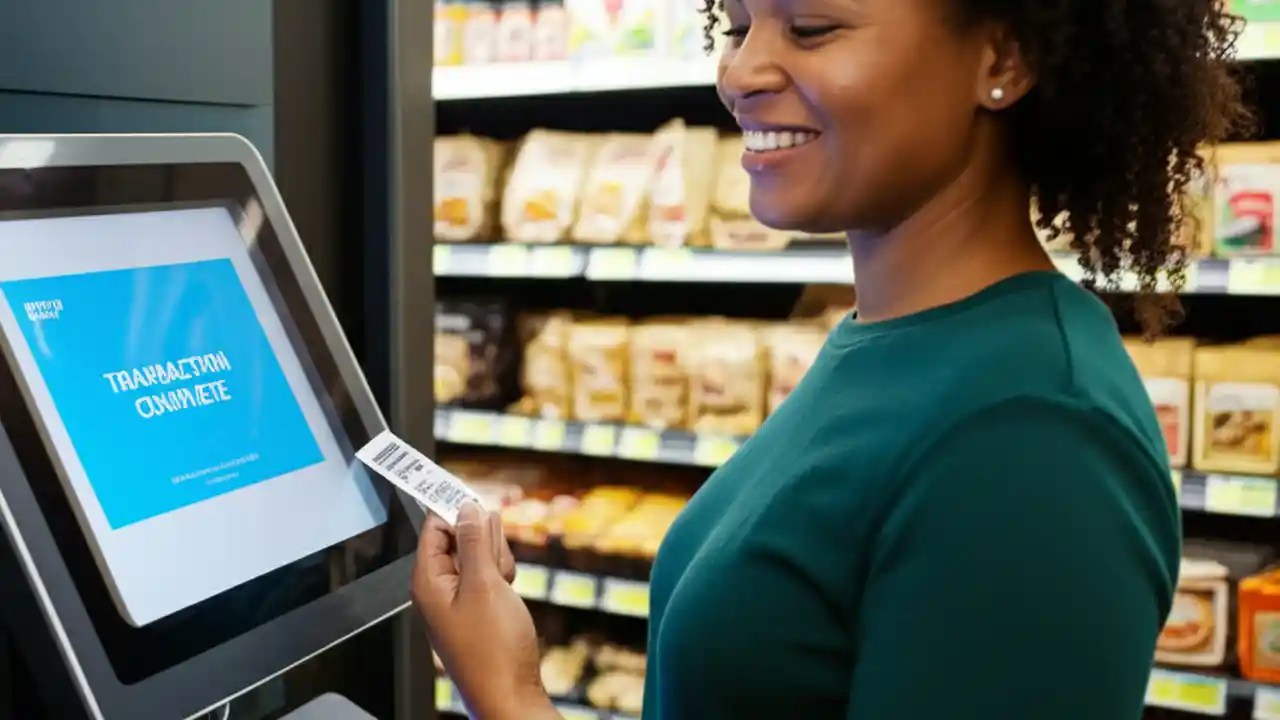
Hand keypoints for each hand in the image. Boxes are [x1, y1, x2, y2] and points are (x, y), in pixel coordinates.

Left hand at [412, 502, 556, 719]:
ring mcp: (460, 594)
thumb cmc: (493, 648)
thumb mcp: (484, 584)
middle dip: (486, 544)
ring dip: (498, 562)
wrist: (512, 693)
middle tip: (494, 569)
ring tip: (504, 587)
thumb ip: (474, 541)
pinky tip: (509, 594)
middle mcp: (439, 585)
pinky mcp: (479, 603)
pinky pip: (491, 574)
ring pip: (481, 553)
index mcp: (427, 579)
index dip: (457, 511)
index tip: (481, 502)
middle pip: (461, 536)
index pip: (435, 526)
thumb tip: (466, 507)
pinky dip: (504, 578)